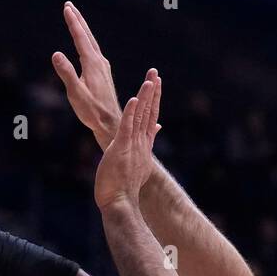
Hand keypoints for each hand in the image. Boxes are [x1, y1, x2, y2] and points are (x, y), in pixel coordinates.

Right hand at [52, 2, 122, 150]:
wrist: (111, 124)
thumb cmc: (92, 112)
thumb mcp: (76, 93)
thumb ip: (66, 73)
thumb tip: (55, 54)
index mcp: (92, 64)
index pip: (80, 37)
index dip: (73, 22)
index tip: (66, 7)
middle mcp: (100, 62)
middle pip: (88, 36)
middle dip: (78, 20)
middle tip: (69, 5)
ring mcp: (103, 68)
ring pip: (91, 43)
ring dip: (83, 30)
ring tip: (76, 20)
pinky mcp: (103, 75)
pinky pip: (94, 52)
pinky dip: (87, 42)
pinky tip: (86, 45)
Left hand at [94, 70, 161, 209]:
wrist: (120, 203)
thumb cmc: (123, 187)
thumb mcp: (137, 164)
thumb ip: (145, 147)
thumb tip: (153, 134)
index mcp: (143, 146)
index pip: (151, 118)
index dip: (154, 100)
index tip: (156, 83)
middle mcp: (141, 143)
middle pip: (149, 112)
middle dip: (153, 91)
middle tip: (155, 72)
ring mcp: (133, 146)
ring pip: (141, 117)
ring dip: (145, 97)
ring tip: (150, 80)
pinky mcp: (121, 149)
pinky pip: (127, 128)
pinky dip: (131, 113)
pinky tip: (134, 99)